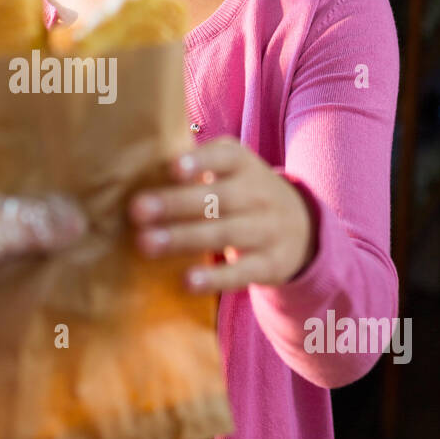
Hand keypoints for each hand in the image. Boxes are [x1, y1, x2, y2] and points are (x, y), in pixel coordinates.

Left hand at [128, 135, 316, 292]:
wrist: (303, 228)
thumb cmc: (244, 193)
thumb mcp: (231, 170)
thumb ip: (194, 164)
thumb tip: (136, 162)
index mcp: (244, 165)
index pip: (225, 157)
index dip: (200, 162)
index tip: (172, 167)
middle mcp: (258, 195)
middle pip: (217, 198)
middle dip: (175, 203)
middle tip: (137, 209)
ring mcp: (267, 231)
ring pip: (224, 233)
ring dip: (183, 238)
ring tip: (145, 244)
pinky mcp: (269, 265)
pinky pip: (241, 272)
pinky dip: (214, 278)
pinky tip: (187, 281)